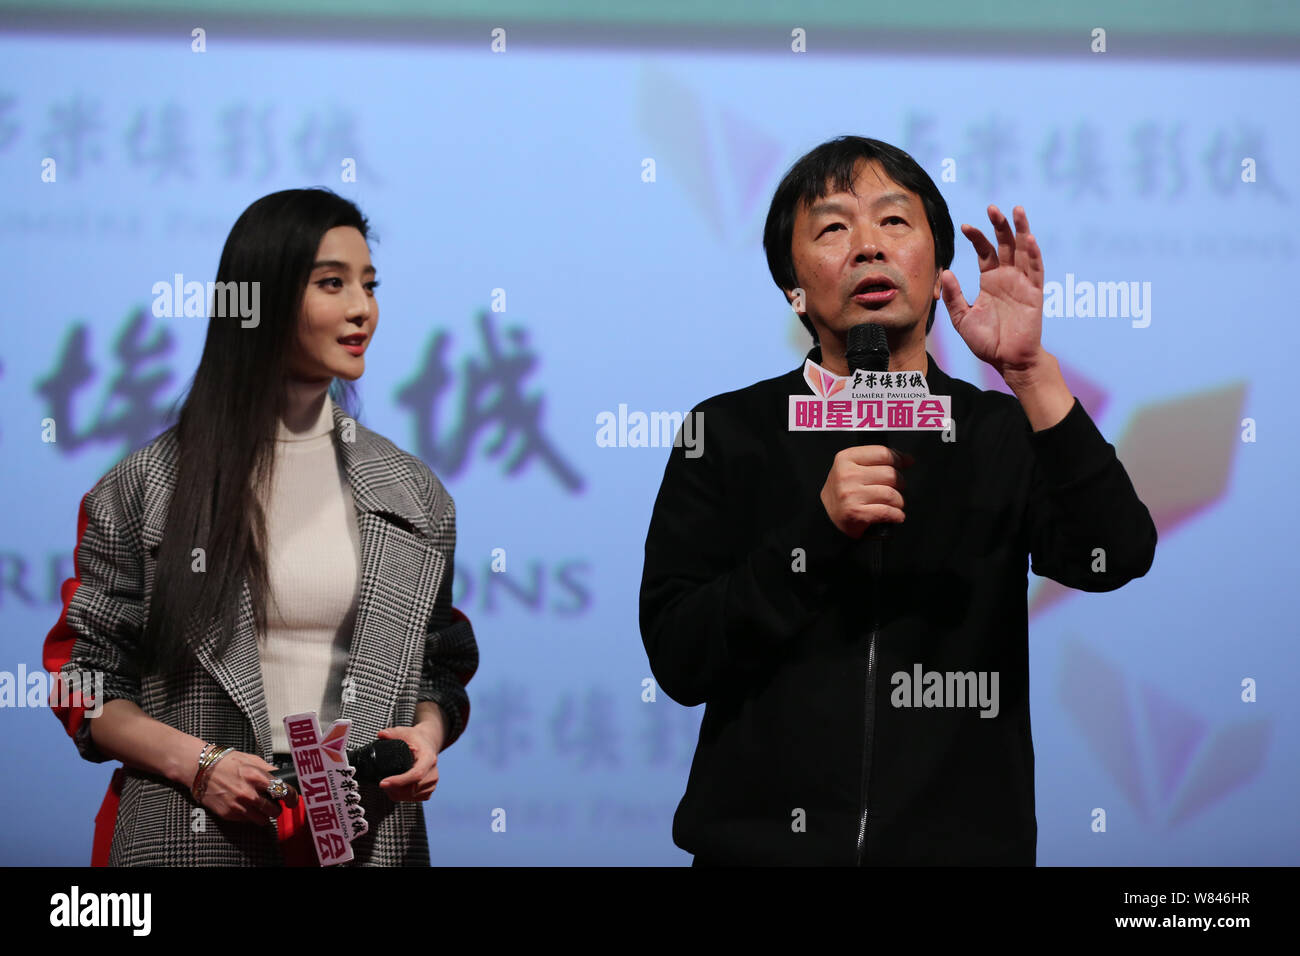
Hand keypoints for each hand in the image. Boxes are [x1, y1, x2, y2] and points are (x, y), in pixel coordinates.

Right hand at [199, 750, 296, 825]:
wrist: (200, 769)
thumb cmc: (225, 762)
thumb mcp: (251, 759)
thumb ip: (269, 770)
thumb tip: (283, 777)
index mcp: (257, 776)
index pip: (283, 792)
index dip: (292, 798)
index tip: (293, 800)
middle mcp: (249, 793)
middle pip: (275, 810)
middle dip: (277, 808)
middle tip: (274, 803)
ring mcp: (238, 805)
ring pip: (263, 820)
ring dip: (264, 815)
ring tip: (260, 806)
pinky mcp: (229, 814)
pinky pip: (247, 821)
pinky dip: (249, 816)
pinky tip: (245, 806)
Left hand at [375, 724, 439, 801]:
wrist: (427, 743)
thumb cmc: (415, 738)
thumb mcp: (404, 732)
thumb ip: (392, 733)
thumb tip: (381, 734)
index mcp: (428, 758)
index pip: (416, 774)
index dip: (399, 781)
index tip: (383, 783)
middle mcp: (433, 772)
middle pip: (413, 788)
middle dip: (394, 789)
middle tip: (382, 783)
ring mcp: (433, 782)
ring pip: (412, 796)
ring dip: (397, 794)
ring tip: (388, 785)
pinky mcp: (430, 789)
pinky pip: (415, 799)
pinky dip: (403, 797)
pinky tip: (397, 789)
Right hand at [821, 446, 912, 538]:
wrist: (825, 517)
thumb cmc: (844, 491)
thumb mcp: (853, 468)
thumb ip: (878, 460)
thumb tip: (908, 459)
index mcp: (845, 459)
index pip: (883, 453)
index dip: (899, 459)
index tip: (904, 464)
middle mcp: (846, 475)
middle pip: (890, 474)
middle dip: (899, 483)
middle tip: (895, 488)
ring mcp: (850, 494)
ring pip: (891, 494)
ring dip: (899, 502)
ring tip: (894, 504)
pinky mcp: (855, 513)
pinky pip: (887, 512)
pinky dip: (896, 515)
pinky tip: (895, 515)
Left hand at [940, 204, 1046, 380]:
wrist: (1007, 360)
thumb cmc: (986, 342)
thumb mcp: (962, 319)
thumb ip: (954, 297)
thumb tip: (945, 272)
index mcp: (990, 281)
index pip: (984, 252)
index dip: (977, 238)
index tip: (965, 226)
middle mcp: (1007, 277)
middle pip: (1005, 244)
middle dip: (999, 225)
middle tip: (992, 207)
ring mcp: (1023, 283)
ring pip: (1024, 250)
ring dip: (1021, 230)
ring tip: (1016, 210)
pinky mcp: (1035, 293)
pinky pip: (1036, 270)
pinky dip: (1034, 254)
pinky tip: (1030, 239)